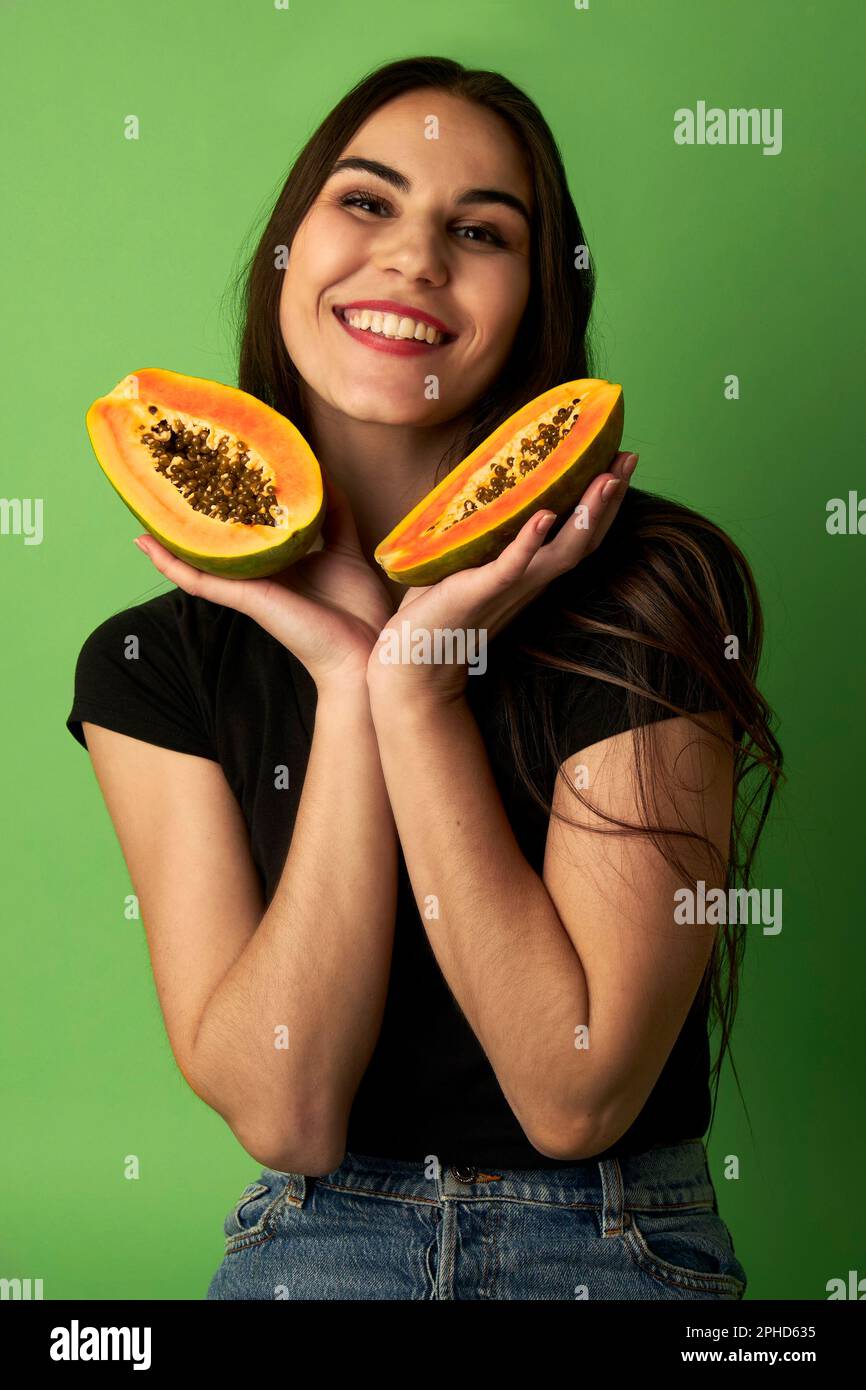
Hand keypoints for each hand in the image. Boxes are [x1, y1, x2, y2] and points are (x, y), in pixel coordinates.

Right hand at [133, 471, 393, 692]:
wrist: (366, 653)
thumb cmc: (357, 610)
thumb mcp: (345, 550)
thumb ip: (333, 517)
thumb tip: (321, 478)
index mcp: (279, 561)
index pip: (246, 529)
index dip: (226, 502)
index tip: (208, 471)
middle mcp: (258, 572)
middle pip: (216, 541)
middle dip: (191, 513)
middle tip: (165, 480)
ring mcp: (249, 586)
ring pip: (198, 558)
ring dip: (168, 535)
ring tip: (142, 507)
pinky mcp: (247, 598)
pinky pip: (200, 581)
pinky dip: (172, 564)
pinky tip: (148, 545)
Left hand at [366, 452, 637, 707]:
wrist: (413, 656)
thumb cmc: (437, 605)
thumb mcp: (468, 558)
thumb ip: (484, 530)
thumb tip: (484, 484)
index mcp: (531, 570)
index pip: (580, 534)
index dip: (605, 500)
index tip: (620, 460)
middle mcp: (529, 579)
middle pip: (586, 539)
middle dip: (610, 498)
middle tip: (629, 458)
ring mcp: (509, 586)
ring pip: (562, 552)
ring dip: (587, 515)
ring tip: (604, 479)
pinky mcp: (479, 591)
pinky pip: (510, 567)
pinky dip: (529, 542)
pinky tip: (544, 516)